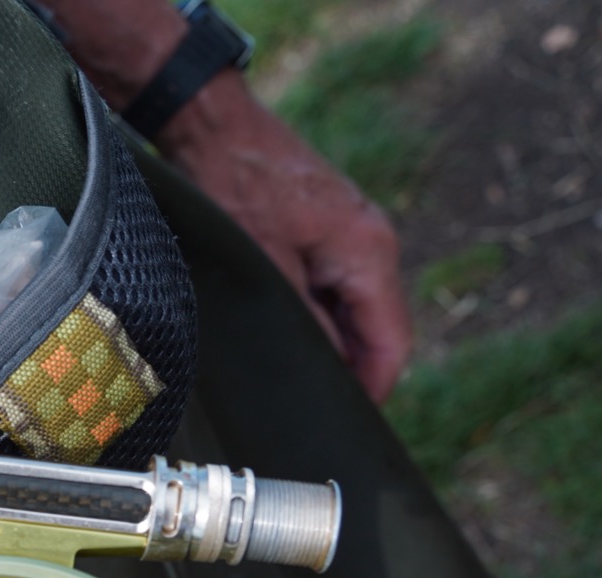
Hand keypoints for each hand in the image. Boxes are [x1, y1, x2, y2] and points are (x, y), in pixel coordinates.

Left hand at [159, 79, 411, 401]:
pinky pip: (330, 291)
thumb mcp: (267, 269)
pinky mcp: (324, 234)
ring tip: (287, 379)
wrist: (210, 126)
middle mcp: (371, 244)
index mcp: (369, 253)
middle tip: (305, 412)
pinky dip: (312, 318)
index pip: (391, 343)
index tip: (342, 428)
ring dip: (325, 346)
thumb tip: (323, 378)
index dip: (371, 393)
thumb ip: (304, 324)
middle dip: (347, 373)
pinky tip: (277, 337)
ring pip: (350, 314)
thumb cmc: (234, 186)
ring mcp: (350, 237)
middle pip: (374, 332)